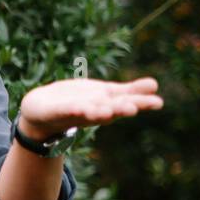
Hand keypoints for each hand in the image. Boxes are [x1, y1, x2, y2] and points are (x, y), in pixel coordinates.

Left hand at [19, 77, 163, 139]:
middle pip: (110, 111)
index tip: (157, 102)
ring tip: (108, 111)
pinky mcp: (57, 111)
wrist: (42, 114)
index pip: (127, 103)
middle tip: (134, 108)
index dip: (141, 103)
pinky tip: (81, 107)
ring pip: (89, 113)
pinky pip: (67, 110)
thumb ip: (129, 91)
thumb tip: (155, 85)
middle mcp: (95, 111)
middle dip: (121, 109)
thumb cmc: (78, 102)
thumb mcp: (106, 94)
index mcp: (107, 105)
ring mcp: (76, 113)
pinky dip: (74, 109)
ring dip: (98, 113)